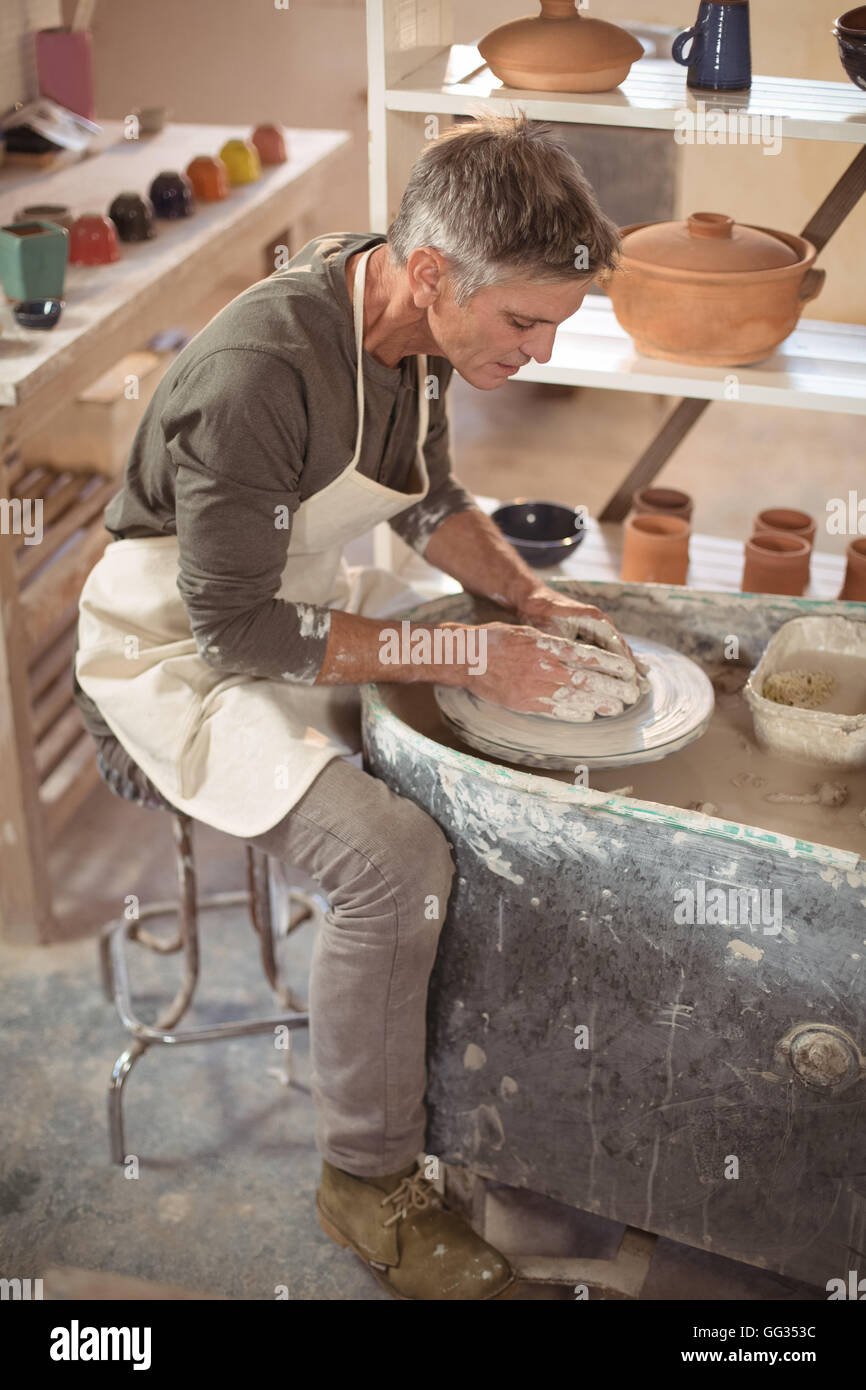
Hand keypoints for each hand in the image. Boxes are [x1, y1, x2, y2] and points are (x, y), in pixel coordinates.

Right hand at [467, 622, 642, 721]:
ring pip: (574, 697)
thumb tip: (578, 652)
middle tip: (632, 693)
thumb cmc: (496, 640)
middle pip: (586, 679)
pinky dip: (574, 712)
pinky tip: (589, 714)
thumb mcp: (528, 632)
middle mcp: (543, 666)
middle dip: (613, 687)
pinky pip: (554, 710)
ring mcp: (533, 686)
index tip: (628, 671)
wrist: (465, 658)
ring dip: (598, 703)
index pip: (588, 656)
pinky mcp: (524, 702)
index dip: (611, 665)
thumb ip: (552, 642)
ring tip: (617, 707)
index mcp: (546, 645)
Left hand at [516, 587, 648, 675]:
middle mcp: (602, 623)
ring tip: (643, 686)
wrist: (532, 599)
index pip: (617, 647)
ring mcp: (598, 628)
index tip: (631, 684)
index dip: (625, 666)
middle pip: (622, 650)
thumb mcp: (555, 633)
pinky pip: (608, 651)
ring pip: (618, 651)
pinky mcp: (591, 633)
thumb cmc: (541, 614)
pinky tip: (625, 677)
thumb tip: (584, 672)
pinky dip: (616, 664)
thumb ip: (571, 649)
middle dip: (633, 670)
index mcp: (596, 620)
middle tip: (642, 690)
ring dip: (629, 668)